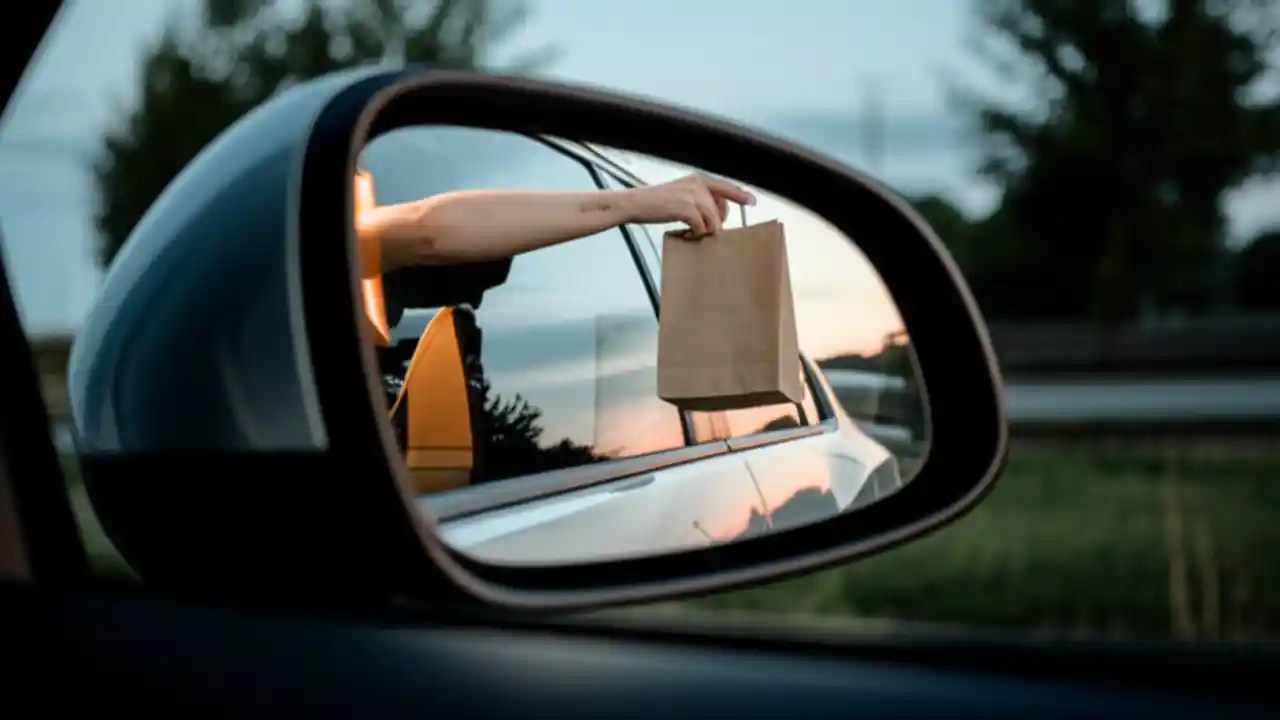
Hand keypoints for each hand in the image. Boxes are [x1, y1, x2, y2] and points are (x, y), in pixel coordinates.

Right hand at [620, 173, 755, 235]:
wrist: (634, 203)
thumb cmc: (654, 203)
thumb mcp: (678, 193)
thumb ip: (697, 199)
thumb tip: (713, 215)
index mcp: (697, 179)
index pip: (724, 186)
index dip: (739, 194)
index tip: (752, 201)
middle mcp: (697, 185)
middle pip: (720, 209)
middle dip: (716, 223)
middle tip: (702, 230)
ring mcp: (692, 196)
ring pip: (713, 221)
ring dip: (705, 231)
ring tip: (692, 233)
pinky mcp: (686, 209)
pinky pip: (702, 227)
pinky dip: (696, 234)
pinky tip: (686, 234)